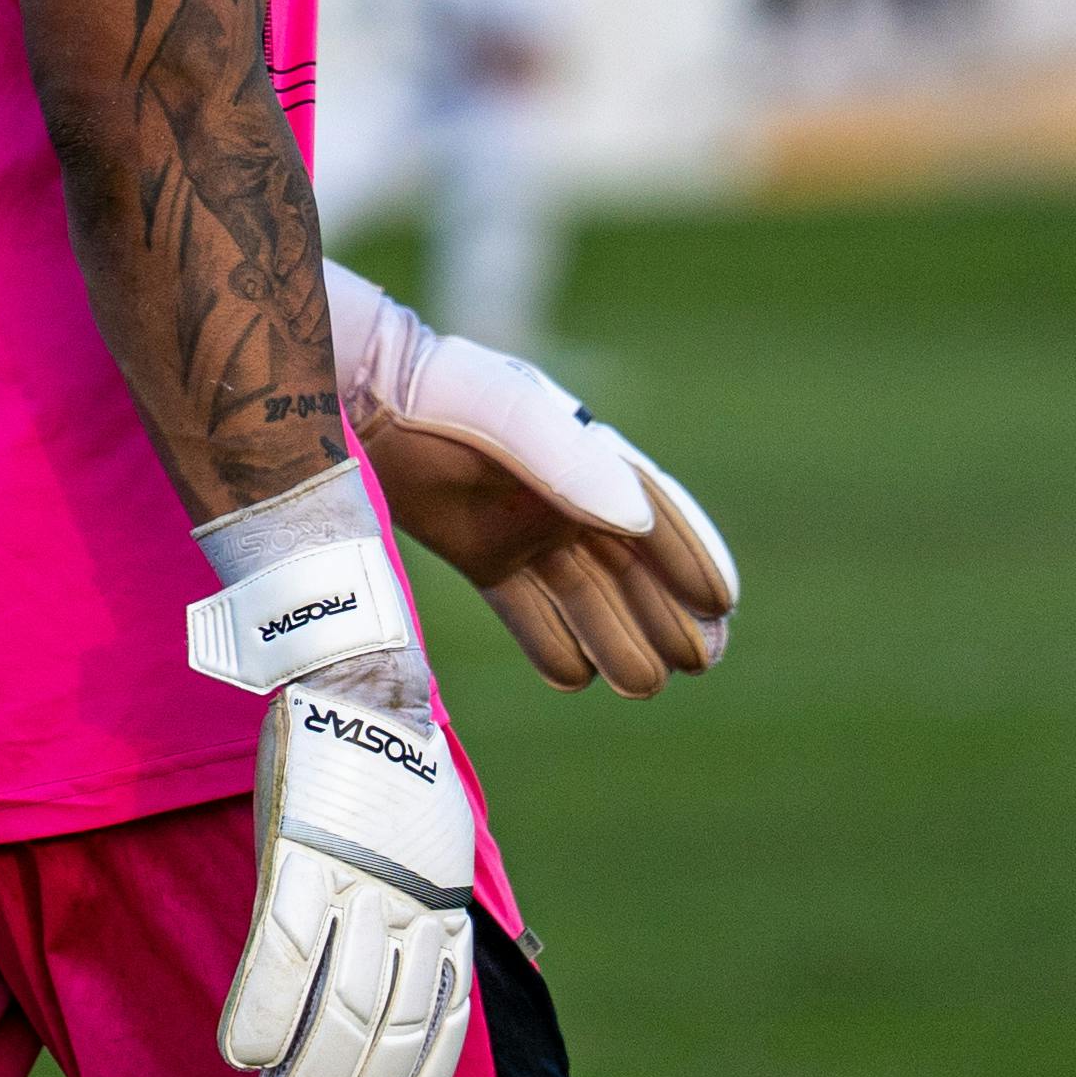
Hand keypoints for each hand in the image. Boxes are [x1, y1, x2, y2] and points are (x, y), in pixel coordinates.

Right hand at [185, 475, 479, 1076]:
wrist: (355, 667)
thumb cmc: (380, 757)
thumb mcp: (428, 835)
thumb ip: (417, 905)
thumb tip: (408, 974)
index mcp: (441, 900)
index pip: (440, 1021)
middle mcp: (409, 900)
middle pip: (390, 1030)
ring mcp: (356, 879)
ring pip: (340, 1007)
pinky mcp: (301, 851)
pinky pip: (282, 952)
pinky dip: (264, 1012)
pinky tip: (242, 1055)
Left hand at [333, 266, 735, 694]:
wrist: (351, 393)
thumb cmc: (435, 391)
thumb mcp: (505, 413)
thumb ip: (569, 460)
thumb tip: (636, 521)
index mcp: (584, 453)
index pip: (653, 514)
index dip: (691, 556)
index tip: (724, 604)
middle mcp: (561, 494)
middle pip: (630, 566)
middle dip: (669, 614)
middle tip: (701, 664)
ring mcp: (519, 526)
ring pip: (585, 595)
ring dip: (618, 638)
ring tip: (646, 685)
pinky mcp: (477, 551)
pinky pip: (526, 606)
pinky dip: (550, 642)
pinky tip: (574, 678)